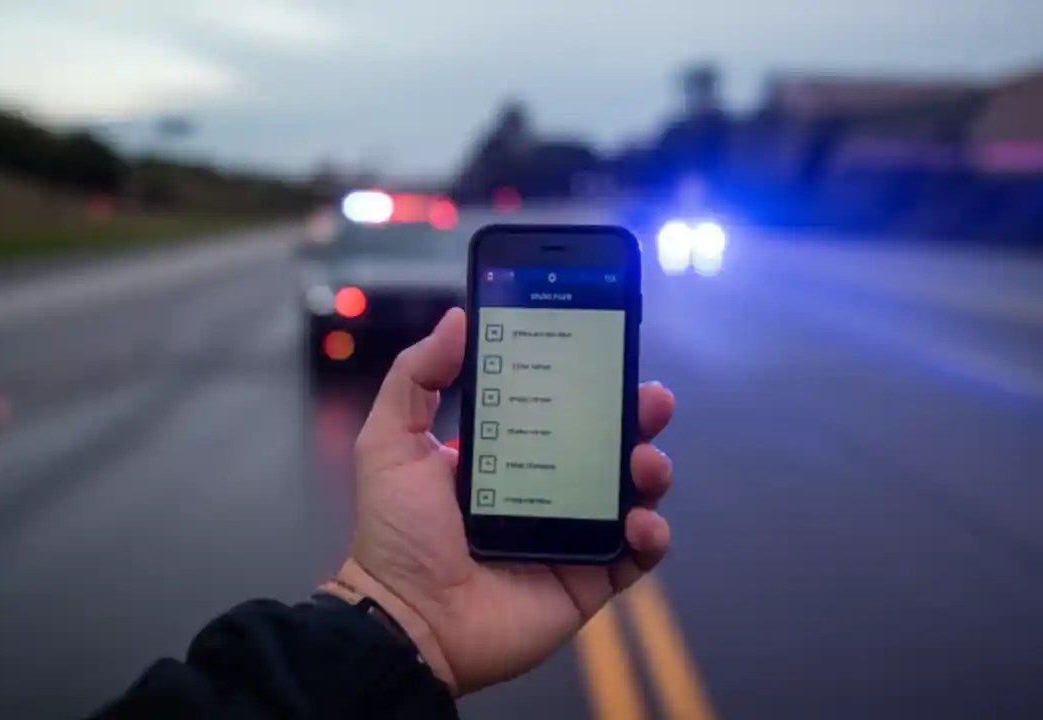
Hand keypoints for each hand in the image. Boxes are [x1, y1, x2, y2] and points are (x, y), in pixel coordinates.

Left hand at [334, 308, 673, 694]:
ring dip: (652, 470)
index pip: (561, 408)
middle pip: (609, 443)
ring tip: (645, 464)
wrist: (407, 621)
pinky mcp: (590, 580)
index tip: (611, 351)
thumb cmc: (396, 534)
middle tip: (651, 400)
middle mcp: (547, 489)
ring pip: (632, 493)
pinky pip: (638, 555)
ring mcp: (573, 536)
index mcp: (509, 456)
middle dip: (638, 416)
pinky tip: (640, 523)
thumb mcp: (389, 443)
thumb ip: (415, 377)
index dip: (591, 380)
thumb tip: (458, 318)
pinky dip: (653, 536)